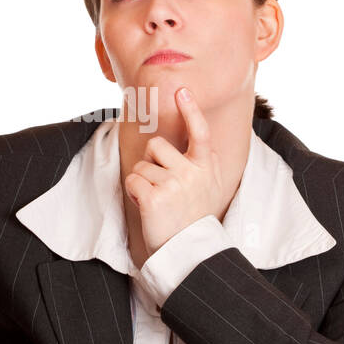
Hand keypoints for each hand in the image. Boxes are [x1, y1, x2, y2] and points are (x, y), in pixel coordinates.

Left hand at [123, 87, 227, 255]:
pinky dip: (134, 192)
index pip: (200, 133)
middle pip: (156, 145)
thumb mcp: (210, 187)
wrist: (190, 252)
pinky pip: (132, 180)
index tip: (182, 91)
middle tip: (161, 186)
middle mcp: (192, 172)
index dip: (191, 110)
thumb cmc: (195, 218)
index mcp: (206, 167)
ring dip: (142, 181)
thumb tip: (196, 137)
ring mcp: (174, 185)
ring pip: (142, 165)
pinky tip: (146, 206)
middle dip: (151, 161)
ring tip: (157, 201)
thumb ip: (203, 163)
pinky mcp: (154, 198)